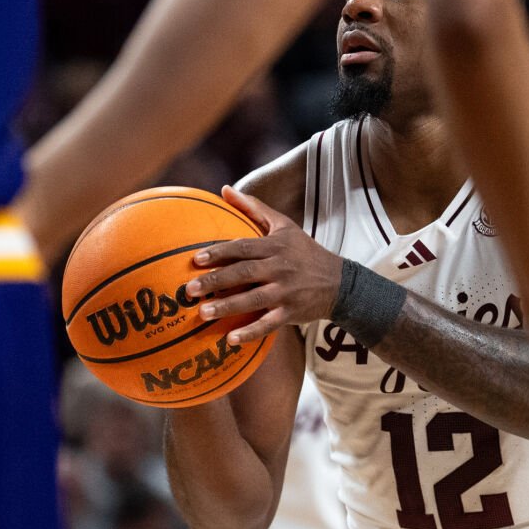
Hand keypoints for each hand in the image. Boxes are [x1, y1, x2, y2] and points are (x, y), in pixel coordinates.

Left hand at [184, 186, 342, 344]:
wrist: (339, 282)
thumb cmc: (304, 250)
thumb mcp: (283, 225)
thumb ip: (253, 208)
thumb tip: (224, 189)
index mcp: (275, 246)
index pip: (243, 247)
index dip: (219, 253)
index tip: (195, 259)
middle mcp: (280, 268)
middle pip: (244, 273)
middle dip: (216, 281)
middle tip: (189, 290)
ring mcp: (286, 292)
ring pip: (253, 300)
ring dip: (227, 307)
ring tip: (202, 314)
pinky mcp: (291, 313)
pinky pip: (269, 324)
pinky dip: (251, 332)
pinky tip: (230, 340)